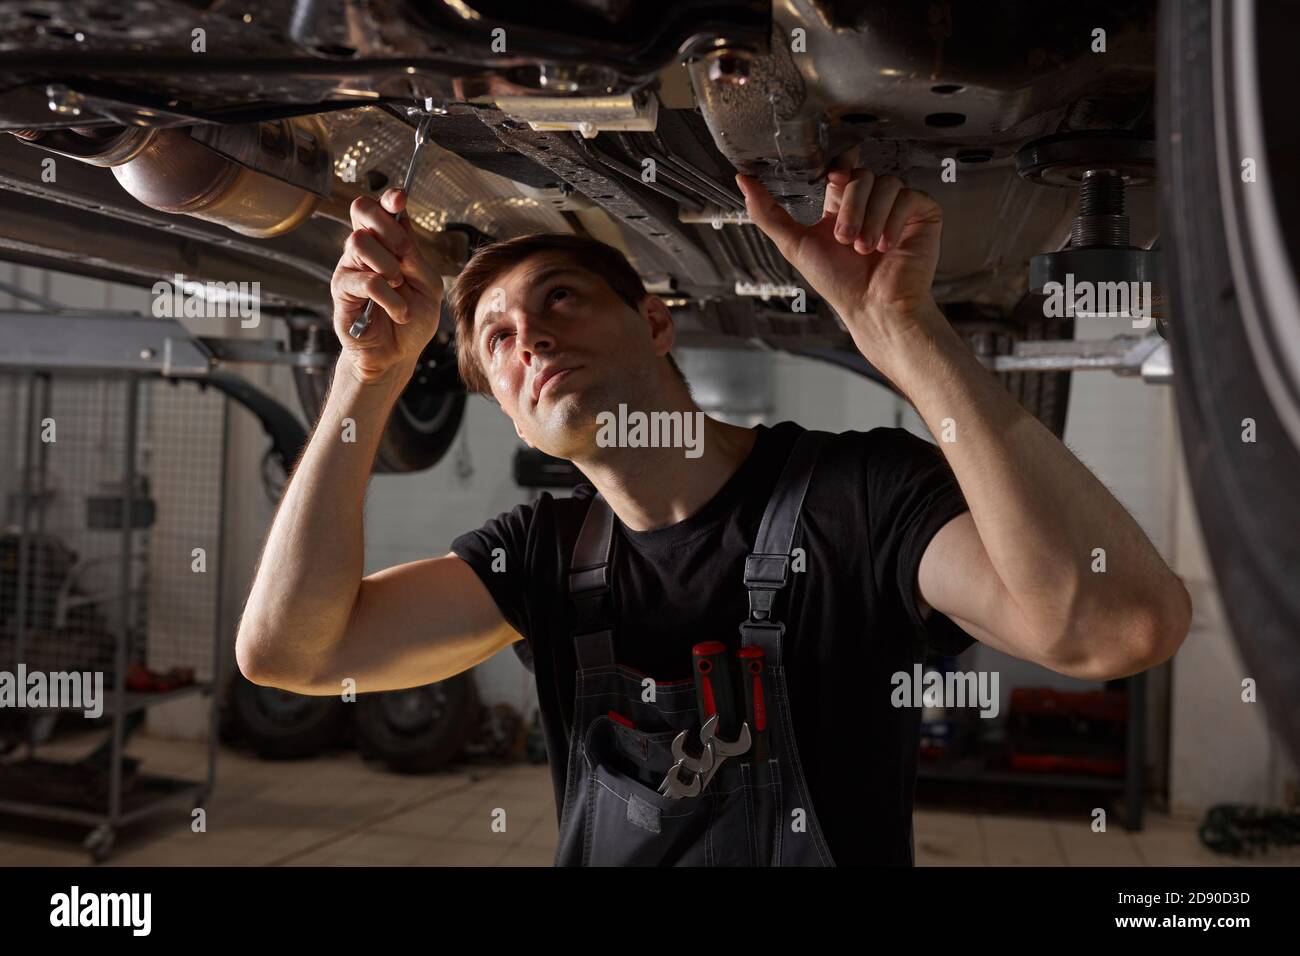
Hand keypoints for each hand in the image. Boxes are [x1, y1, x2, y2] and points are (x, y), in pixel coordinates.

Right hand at [330, 188, 444, 386]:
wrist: (398, 355)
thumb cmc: (412, 319)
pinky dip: (389, 298)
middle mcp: (365, 250)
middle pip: (362, 210)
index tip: (399, 197)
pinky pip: (365, 281)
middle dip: (389, 228)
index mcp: (387, 243)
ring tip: (400, 287)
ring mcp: (350, 267)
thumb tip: (404, 221)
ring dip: (389, 266)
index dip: (388, 198)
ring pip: (360, 242)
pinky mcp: (341, 291)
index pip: (380, 208)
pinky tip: (398, 312)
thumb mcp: (428, 285)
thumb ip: (416, 256)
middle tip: (405, 255)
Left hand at [736, 147, 943, 361]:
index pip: (841, 167)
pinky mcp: (922, 213)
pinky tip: (888, 247)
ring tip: (865, 249)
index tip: (831, 181)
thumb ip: (767, 213)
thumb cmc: (838, 283)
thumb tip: (742, 182)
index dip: (837, 167)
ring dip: (870, 219)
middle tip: (845, 240)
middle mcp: (870, 202)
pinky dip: (893, 223)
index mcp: (842, 205)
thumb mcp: (795, 244)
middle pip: (860, 175)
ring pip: (884, 184)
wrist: (873, 307)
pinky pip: (908, 197)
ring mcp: (897, 206)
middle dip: (850, 208)